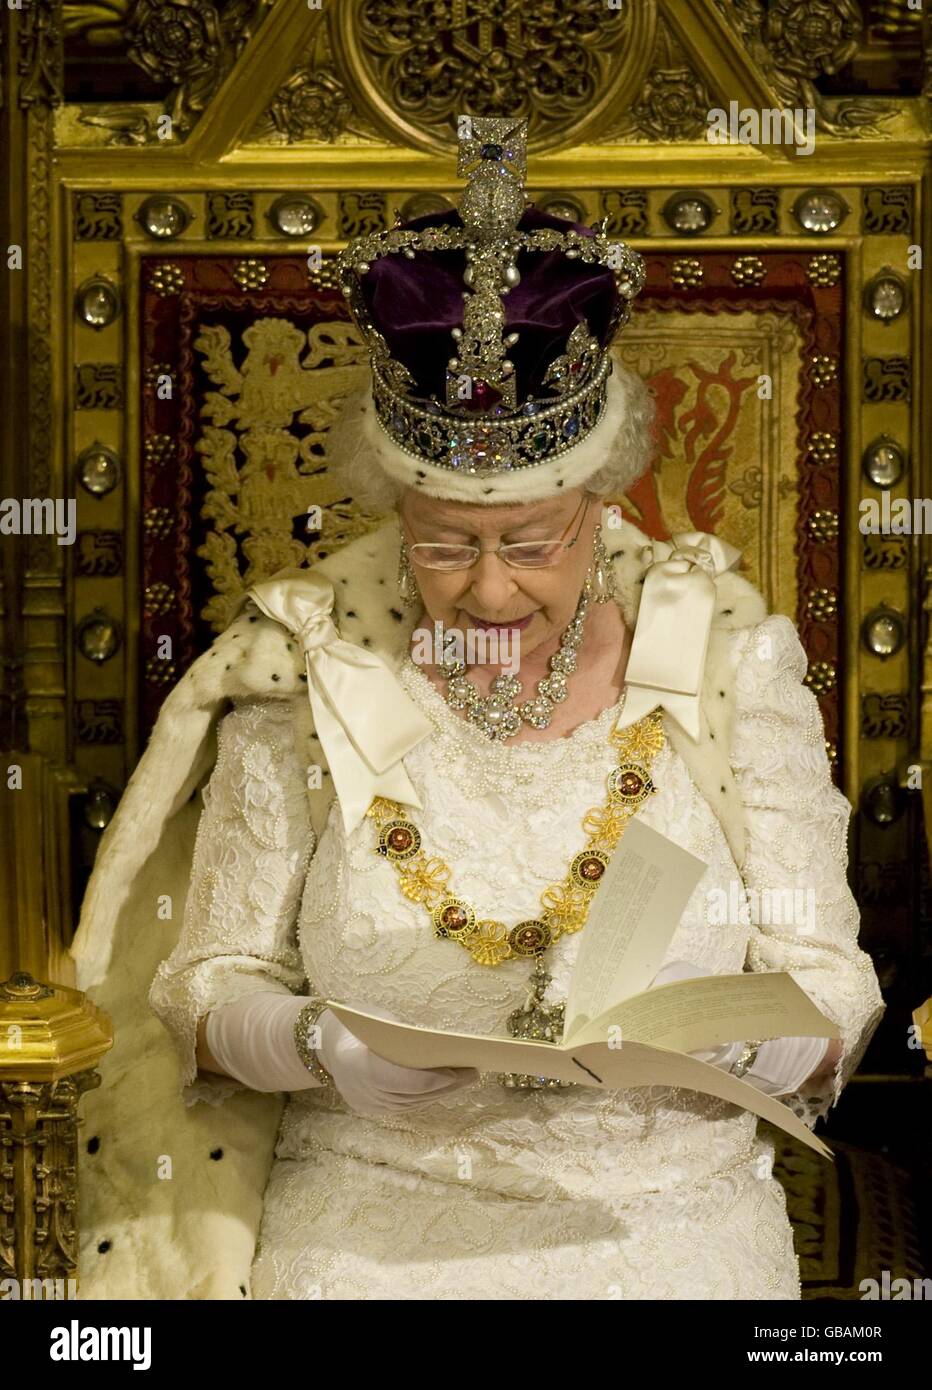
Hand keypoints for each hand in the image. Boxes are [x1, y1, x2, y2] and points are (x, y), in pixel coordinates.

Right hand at [315, 1007, 478, 1117]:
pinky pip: (404, 1105)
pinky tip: (444, 1086)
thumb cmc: (357, 1022)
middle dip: (446, 1085)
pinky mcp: (370, 1110)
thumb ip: (405, 1037)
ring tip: (465, 1079)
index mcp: (360, 1065)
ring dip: (440, 1093)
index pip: (405, 1080)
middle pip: (412, 1094)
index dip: (434, 1079)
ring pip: (411, 1103)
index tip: (458, 1072)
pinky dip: (425, 1096)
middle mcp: (362, 1091)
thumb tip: (442, 1049)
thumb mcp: (380, 1019)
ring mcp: (365, 1104)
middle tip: (473, 1072)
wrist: (323, 1042)